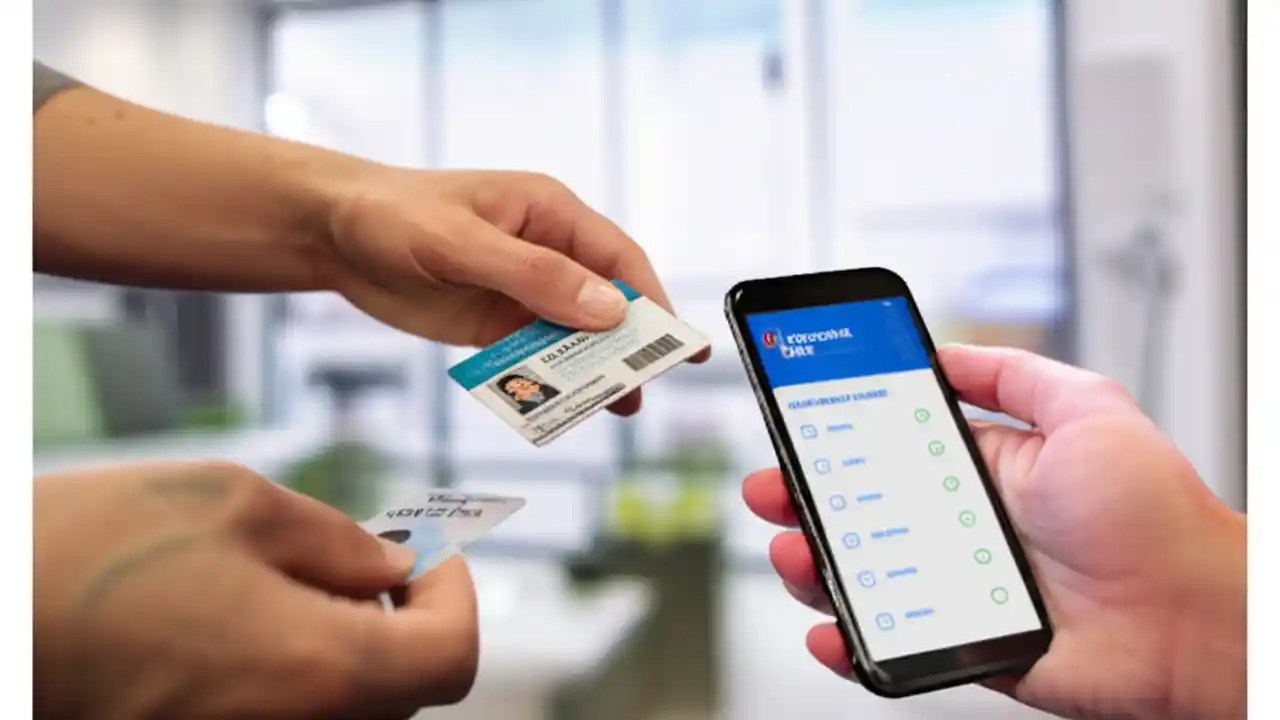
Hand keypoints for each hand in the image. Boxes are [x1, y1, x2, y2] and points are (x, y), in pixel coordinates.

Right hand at [35, 461, 477, 718]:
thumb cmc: (90, 550)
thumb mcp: (234, 505)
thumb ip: (337, 541)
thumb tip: (391, 565)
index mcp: (321, 671)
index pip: (451, 657)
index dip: (454, 595)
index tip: (429, 552)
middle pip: (402, 689)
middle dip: (398, 618)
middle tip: (358, 557)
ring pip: (347, 709)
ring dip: (347, 649)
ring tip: (286, 585)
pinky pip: (287, 719)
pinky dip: (295, 678)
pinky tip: (243, 626)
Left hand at [318, 168, 708, 414]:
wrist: (334, 235)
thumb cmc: (396, 217)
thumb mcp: (462, 242)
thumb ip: (533, 275)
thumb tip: (607, 311)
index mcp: (550, 214)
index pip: (618, 260)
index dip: (652, 301)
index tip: (677, 343)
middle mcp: (547, 252)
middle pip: (605, 302)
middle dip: (629, 343)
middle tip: (647, 387)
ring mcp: (522, 291)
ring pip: (575, 335)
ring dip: (593, 369)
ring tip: (616, 407)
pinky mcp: (496, 323)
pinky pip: (535, 357)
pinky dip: (551, 381)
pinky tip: (561, 407)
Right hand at [743, 345, 1244, 718]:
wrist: (1193, 618)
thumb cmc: (1153, 513)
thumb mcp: (1087, 408)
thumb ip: (1014, 374)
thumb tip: (944, 351)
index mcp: (979, 470)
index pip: (886, 448)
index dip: (835, 437)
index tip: (794, 423)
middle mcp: (958, 527)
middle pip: (856, 512)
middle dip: (800, 498)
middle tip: (771, 488)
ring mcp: (954, 588)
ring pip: (858, 577)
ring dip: (809, 564)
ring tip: (795, 549)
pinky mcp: (960, 643)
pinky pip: (888, 645)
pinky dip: (846, 642)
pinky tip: (829, 625)